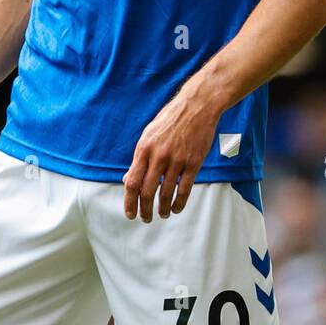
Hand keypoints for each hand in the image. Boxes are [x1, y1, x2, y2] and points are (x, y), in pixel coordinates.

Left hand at [123, 97, 217, 222]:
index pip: (132, 182)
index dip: (129, 202)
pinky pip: (185, 188)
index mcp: (144, 149)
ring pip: (166, 193)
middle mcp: (159, 156)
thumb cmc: (170, 120)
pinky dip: (179, 202)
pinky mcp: (193, 162)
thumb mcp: (148, 135)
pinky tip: (176, 208)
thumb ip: (139, 158)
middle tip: (145, 218)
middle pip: (147, 191)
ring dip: (163, 208)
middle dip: (144, 210)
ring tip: (162, 214)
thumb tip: (128, 180)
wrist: (197, 106)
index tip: (130, 213)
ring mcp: (177, 160)